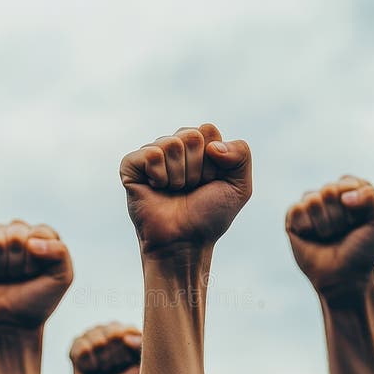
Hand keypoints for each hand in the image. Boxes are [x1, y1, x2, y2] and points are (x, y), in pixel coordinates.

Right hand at [0, 221, 72, 330]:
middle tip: (19, 277)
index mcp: (41, 237)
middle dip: (19, 262)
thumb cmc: (38, 299)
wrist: (12, 323)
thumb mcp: (62, 277)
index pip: (38, 232)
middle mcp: (19, 235)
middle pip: (16, 234)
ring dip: (2, 266)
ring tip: (5, 277)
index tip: (36, 273)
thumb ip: (60, 252)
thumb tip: (30, 242)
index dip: (37, 258)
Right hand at [70, 322, 141, 373]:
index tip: (128, 363)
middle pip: (110, 331)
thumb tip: (124, 337)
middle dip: (111, 355)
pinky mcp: (80, 347)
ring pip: (93, 335)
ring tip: (103, 370)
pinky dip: (84, 359)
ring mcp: (97, 337)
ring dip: (98, 357)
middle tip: (113, 369)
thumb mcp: (143, 369)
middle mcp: (116, 331)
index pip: (127, 330)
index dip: (124, 350)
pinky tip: (91, 368)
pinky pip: (78, 343)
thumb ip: (142, 348)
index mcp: (135, 334)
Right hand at [120, 124, 251, 254]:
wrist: (184, 242)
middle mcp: (174, 146)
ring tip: (174, 191)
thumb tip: (212, 145)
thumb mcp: (240, 187)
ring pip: (171, 144)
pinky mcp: (131, 166)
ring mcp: (152, 155)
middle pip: (190, 135)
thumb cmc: (209, 216)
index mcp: (197, 146)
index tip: (208, 182)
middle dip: (196, 168)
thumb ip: (241, 154)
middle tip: (190, 189)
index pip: (208, 130)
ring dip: (179, 176)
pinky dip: (159, 176)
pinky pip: (150, 154)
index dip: (213, 160)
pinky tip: (156, 189)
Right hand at [286, 177, 373, 299]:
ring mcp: (311, 205)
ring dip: (325, 224)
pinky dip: (307, 226)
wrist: (344, 277)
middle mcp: (330, 195)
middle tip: (342, 232)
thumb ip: (373, 198)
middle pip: (329, 190)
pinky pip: (297, 209)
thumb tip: (343, 196)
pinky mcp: (293, 218)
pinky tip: (311, 237)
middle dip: (339, 217)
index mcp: (351, 190)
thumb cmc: (363, 249)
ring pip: (313, 200)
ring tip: (328, 236)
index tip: (359, 222)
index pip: (348, 182)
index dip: (356, 205)